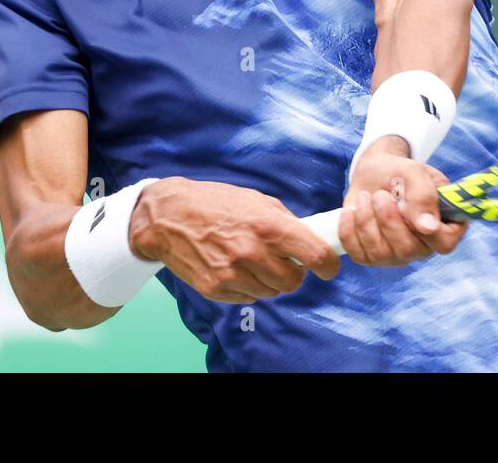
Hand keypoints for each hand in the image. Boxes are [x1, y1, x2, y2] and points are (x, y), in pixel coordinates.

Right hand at [128, 177, 340, 302]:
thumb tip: (312, 240)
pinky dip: (248, 287)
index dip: (328, 265)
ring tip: (254, 260)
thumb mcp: (257, 201)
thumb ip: (286, 222)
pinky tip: (236, 267)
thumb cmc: (216, 203)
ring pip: (272, 292)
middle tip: (285, 262)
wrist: (169, 217)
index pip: (315, 255)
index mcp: (268, 225)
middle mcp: (252, 252)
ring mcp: (232, 273)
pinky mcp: (216, 288)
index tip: (328, 267)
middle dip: (295, 273)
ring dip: (270, 280)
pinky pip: (248, 297)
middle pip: (294, 282)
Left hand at [339, 136, 467, 266]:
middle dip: (388, 219)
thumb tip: (427, 227)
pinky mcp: (372, 257)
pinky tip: (350, 211)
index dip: (427, 230)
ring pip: (380, 253)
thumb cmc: (400, 173)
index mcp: (444, 225)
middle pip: (407, 249)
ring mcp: (397, 255)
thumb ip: (424, 196)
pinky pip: (359, 254)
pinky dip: (349, 231)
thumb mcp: (414, 173)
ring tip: (365, 196)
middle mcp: (423, 246)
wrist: (375, 173)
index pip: (445, 242)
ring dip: (367, 220)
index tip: (405, 206)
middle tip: (380, 195)